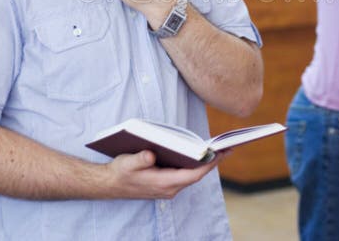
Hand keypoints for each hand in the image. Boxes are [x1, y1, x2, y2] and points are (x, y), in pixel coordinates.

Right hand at [105, 150, 222, 199]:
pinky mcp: (166, 185)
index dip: (209, 164)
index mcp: (163, 183)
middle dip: (212, 162)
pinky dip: (195, 165)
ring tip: (219, 149)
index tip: (221, 153)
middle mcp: (169, 189)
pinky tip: (199, 155)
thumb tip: (151, 154)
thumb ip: (139, 159)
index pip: (193, 175)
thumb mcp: (127, 163)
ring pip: (192, 176)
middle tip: (228, 148)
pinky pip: (185, 175)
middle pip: (197, 175)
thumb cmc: (120, 172)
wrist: (110, 184)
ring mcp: (168, 188)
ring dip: (205, 164)